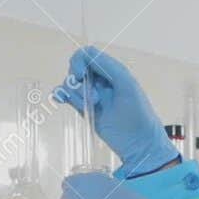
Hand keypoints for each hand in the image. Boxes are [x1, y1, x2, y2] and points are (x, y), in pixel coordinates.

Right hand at [52, 46, 179, 177]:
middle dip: (78, 80)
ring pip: (71, 84)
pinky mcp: (85, 110)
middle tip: (94, 98)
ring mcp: (91, 95)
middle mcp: (100, 81)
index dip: (79, 61)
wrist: (138, 143)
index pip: (88, 55)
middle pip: (76, 68)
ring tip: (92, 105)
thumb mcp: (127, 84)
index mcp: (112, 71)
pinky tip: (59, 99)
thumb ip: (108, 66)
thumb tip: (84, 56)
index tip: (81, 75)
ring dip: (74, 92)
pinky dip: (60, 95)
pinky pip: (67, 97)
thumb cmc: (138, 113)